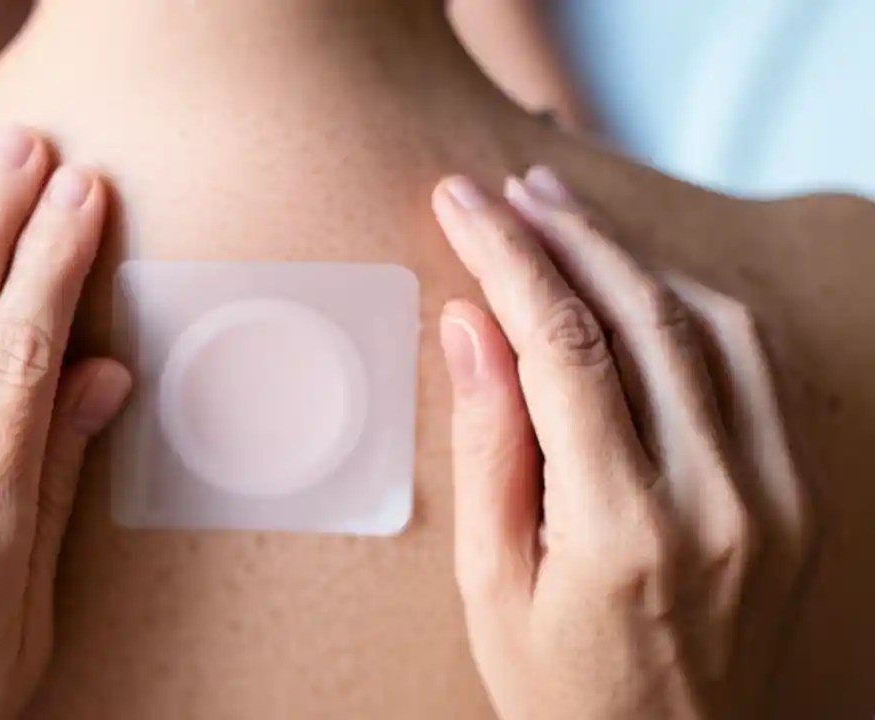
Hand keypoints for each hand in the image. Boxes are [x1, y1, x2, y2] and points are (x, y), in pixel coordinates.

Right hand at [432, 169, 812, 718]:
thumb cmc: (562, 691)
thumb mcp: (490, 584)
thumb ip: (487, 446)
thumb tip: (471, 325)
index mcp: (623, 529)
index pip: (564, 348)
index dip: (508, 259)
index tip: (464, 205)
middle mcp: (719, 500)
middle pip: (644, 315)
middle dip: (568, 236)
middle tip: (510, 191)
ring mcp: (775, 497)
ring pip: (712, 324)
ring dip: (633, 257)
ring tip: (564, 217)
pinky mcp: (798, 497)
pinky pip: (755, 368)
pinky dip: (692, 304)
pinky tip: (639, 282)